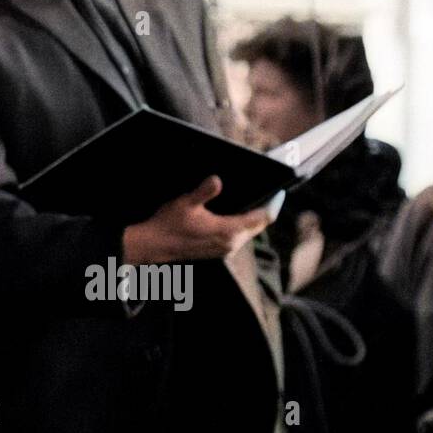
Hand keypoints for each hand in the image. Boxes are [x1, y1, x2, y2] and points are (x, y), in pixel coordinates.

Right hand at [121, 175, 270, 265]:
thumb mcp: (186, 203)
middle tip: (270, 192)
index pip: (263, 218)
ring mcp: (225, 250)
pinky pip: (239, 237)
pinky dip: (242, 226)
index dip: (273, 204)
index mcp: (228, 231)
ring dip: (254, 219)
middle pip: (259, 226)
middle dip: (265, 209)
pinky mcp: (219, 252)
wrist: (154, 246)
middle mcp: (231, 243)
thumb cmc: (169, 224)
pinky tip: (236, 214)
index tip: (279, 191)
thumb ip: (204, 191)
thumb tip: (217, 179)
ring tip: (255, 200)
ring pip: (249, 233)